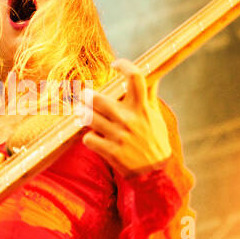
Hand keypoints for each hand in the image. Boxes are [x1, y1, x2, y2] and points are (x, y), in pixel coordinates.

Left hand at [79, 58, 172, 176]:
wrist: (155, 173)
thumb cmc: (154, 141)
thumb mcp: (156, 117)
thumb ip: (150, 96)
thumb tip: (153, 75)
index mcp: (143, 108)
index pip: (135, 77)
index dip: (124, 65)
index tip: (114, 65)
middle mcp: (130, 119)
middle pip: (98, 98)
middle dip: (87, 97)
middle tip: (85, 97)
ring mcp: (120, 136)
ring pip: (88, 118)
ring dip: (83, 115)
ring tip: (84, 115)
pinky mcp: (112, 152)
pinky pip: (88, 139)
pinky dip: (89, 138)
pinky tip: (94, 138)